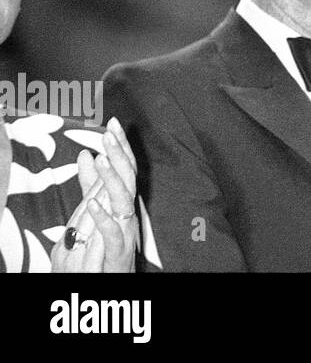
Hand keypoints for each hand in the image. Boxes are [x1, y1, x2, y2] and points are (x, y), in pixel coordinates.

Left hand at [51, 118, 139, 272]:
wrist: (110, 283)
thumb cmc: (105, 247)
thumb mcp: (96, 207)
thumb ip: (90, 183)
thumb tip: (85, 153)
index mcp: (122, 202)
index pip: (124, 169)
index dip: (119, 146)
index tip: (112, 123)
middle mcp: (128, 213)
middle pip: (128, 178)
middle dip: (119, 154)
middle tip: (109, 132)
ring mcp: (126, 231)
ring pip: (124, 200)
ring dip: (112, 179)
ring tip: (100, 158)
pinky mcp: (119, 252)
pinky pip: (114, 232)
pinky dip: (104, 217)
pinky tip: (94, 204)